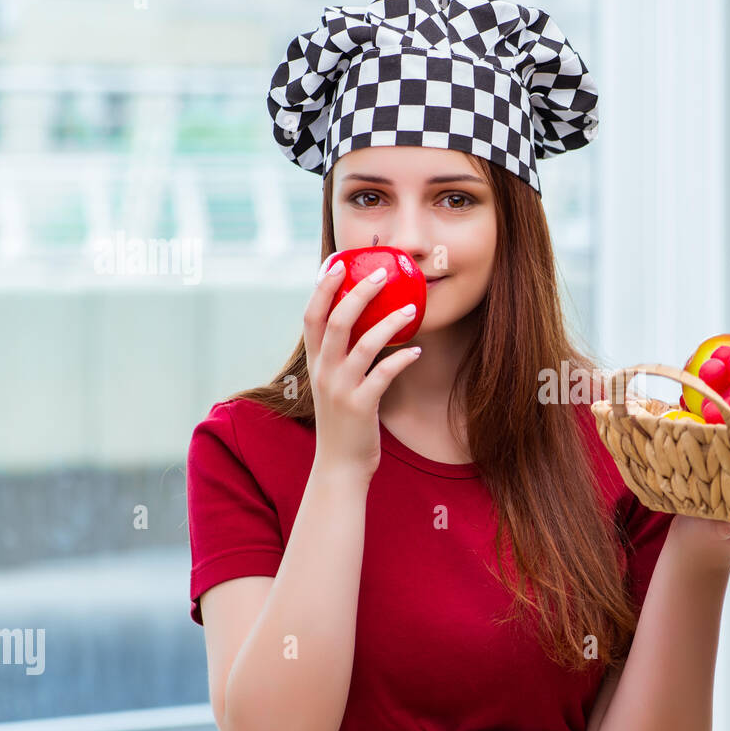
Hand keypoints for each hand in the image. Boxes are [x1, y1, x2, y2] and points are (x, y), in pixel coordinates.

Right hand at [302, 252, 422, 481]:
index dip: (323, 287)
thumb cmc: (344, 421)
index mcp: (315, 362)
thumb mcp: (334, 384)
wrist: (339, 466)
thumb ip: (342, 356)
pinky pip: (383, 375)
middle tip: (383, 274)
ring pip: (363, 345)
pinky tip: (417, 352)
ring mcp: (340, 389)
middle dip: (359, 293)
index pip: (312, 315)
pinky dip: (402, 360)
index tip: (338, 263)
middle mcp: (323, 371)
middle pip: (336, 321)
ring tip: (411, 309)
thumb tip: (363, 324)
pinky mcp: (360, 406)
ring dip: (389, 323)